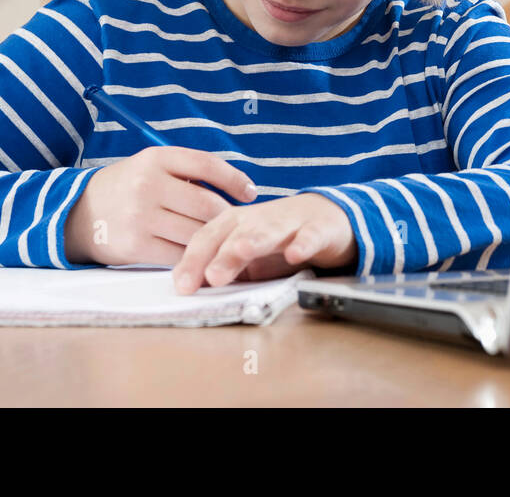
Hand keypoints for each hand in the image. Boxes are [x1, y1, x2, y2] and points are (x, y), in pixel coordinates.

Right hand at [63, 146, 256, 266]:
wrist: (79, 213)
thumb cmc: (128, 188)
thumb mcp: (152, 166)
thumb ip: (189, 173)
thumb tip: (239, 189)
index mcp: (156, 159)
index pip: (207, 164)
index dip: (235, 179)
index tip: (251, 193)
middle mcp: (148, 184)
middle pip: (207, 204)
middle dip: (227, 217)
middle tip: (237, 225)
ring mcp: (140, 216)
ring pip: (196, 232)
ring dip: (213, 239)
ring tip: (222, 242)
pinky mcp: (135, 245)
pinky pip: (179, 254)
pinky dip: (193, 256)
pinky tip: (200, 256)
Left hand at [172, 193, 357, 293]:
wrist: (327, 217)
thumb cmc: (278, 240)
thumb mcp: (245, 258)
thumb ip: (221, 270)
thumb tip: (188, 292)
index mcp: (233, 225)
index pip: (207, 239)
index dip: (194, 261)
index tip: (183, 288)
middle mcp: (257, 220)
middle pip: (234, 235)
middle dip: (222, 255)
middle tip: (211, 278)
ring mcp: (288, 223)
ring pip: (268, 231)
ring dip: (255, 240)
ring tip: (242, 251)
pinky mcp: (318, 228)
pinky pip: (310, 236)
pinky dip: (303, 244)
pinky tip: (295, 255)